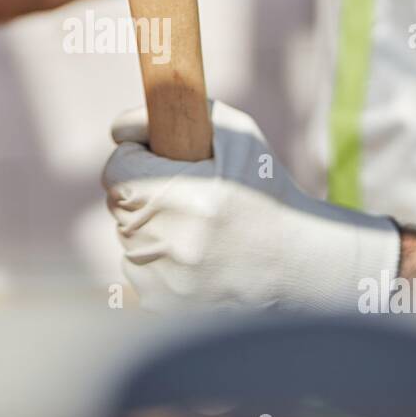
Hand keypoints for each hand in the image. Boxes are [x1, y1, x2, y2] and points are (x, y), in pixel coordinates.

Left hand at [102, 100, 399, 310]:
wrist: (297, 265)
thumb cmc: (266, 192)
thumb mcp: (238, 136)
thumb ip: (181, 112)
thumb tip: (122, 127)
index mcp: (182, 197)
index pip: (117, 167)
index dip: (134, 157)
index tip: (154, 156)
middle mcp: (168, 242)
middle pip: (119, 202)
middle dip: (142, 190)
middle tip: (179, 191)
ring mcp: (162, 278)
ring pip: (127, 236)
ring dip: (149, 225)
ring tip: (194, 228)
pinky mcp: (160, 304)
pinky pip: (136, 269)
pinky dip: (155, 259)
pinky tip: (193, 258)